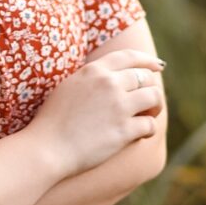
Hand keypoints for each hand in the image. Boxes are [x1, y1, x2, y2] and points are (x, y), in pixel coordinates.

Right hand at [32, 48, 165, 179]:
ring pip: (154, 96)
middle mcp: (109, 84)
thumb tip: (110, 76)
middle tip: (148, 102)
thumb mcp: (69, 86)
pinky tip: (141, 135)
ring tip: (148, 116)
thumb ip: (91, 78)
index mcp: (94, 71)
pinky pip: (150, 125)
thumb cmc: (53, 121)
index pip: (130, 56)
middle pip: (145, 77)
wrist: (47, 147)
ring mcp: (118, 106)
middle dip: (150, 88)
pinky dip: (149, 130)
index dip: (147, 61)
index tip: (158, 66)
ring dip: (155, 107)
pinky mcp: (124, 130)